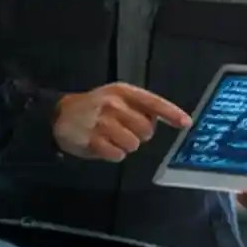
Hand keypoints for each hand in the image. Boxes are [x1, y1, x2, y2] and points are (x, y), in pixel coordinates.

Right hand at [52, 82, 191, 161]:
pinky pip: (117, 155)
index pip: (153, 102)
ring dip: (126, 145)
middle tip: (125, 130)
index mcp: (123, 92)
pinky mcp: (92, 139)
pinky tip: (103, 144)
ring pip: (133, 144)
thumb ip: (138, 106)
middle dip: (140, 134)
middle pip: (146, 130)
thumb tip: (161, 119)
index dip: (172, 113)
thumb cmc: (95, 107)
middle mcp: (114, 105)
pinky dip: (113, 154)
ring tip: (112, 137)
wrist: (60, 114)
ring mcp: (102, 122)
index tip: (186, 123)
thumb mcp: (117, 97)